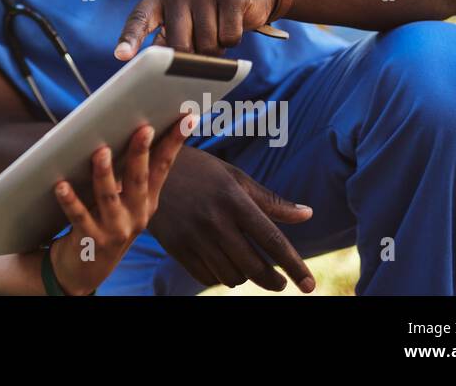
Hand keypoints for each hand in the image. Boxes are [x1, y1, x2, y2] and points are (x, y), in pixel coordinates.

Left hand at [47, 117, 189, 295]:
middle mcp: (136, 215)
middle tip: (144, 129)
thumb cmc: (105, 223)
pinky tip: (60, 186)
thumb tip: (125, 127)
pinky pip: (78, 216)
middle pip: (139, 180)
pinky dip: (70, 200)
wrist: (87, 270)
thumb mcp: (125, 201)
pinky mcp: (90, 240)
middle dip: (141, 153)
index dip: (174, 143)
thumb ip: (128, 172)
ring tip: (100, 152)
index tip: (186, 120)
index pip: (163, 166)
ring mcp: (114, 229)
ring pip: (109, 197)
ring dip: (104, 174)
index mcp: (147, 200)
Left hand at [114, 0, 275, 58]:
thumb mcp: (180, 19)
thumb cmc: (204, 13)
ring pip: (207, 43)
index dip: (129, 38)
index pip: (139, 19)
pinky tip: (231, 26)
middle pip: (179, 44)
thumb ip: (165, 40)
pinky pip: (229, 36)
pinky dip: (232, 41)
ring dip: (214, 50)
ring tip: (215, 35)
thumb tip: (158, 73)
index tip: (121, 56)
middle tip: (198, 51)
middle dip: (190, 58)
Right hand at [147, 146, 315, 292]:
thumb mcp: (234, 178)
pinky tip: (226, 266)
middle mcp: (215, 221)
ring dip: (246, 277)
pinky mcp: (177, 248)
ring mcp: (194, 237)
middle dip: (274, 281)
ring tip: (250, 268)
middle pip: (254, 266)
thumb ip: (270, 200)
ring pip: (232, 275)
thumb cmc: (198, 171)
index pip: (272, 240)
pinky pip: (208, 276)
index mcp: (234, 200)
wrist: (145, 169)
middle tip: (281, 283)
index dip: (294, 266)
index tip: (309, 285)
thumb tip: (307, 214)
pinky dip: (222, 277)